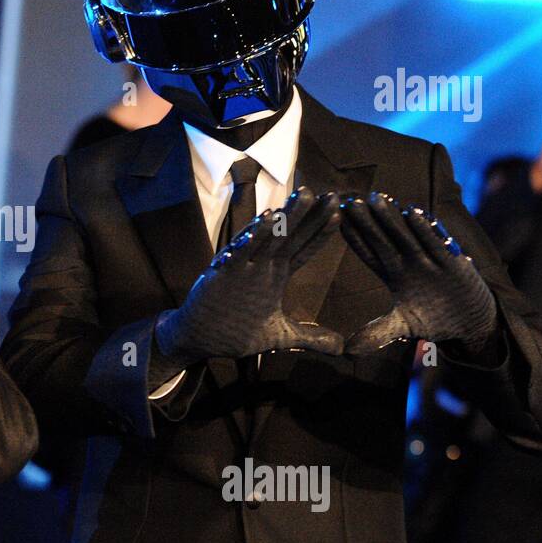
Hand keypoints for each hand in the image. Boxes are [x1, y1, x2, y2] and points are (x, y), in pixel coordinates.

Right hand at [154, 186, 344, 363]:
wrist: (198, 338)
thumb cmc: (236, 333)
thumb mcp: (280, 337)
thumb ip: (311, 337)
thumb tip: (343, 348)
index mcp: (276, 276)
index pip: (304, 249)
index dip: (321, 231)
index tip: (340, 211)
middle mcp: (263, 267)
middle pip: (291, 235)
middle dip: (310, 214)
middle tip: (332, 194)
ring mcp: (245, 267)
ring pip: (269, 237)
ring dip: (287, 216)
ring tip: (304, 194)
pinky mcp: (225, 273)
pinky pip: (242, 251)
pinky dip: (254, 235)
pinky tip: (267, 218)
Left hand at [340, 192, 496, 355]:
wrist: (471, 321)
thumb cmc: (434, 319)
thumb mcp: (403, 327)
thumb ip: (378, 333)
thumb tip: (348, 350)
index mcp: (394, 274)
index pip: (369, 252)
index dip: (354, 237)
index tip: (335, 220)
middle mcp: (408, 263)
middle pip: (384, 238)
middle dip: (367, 220)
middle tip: (349, 200)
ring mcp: (429, 260)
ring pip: (406, 235)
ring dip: (392, 217)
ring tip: (375, 197)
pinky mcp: (452, 262)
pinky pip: (435, 243)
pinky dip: (424, 229)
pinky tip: (412, 211)